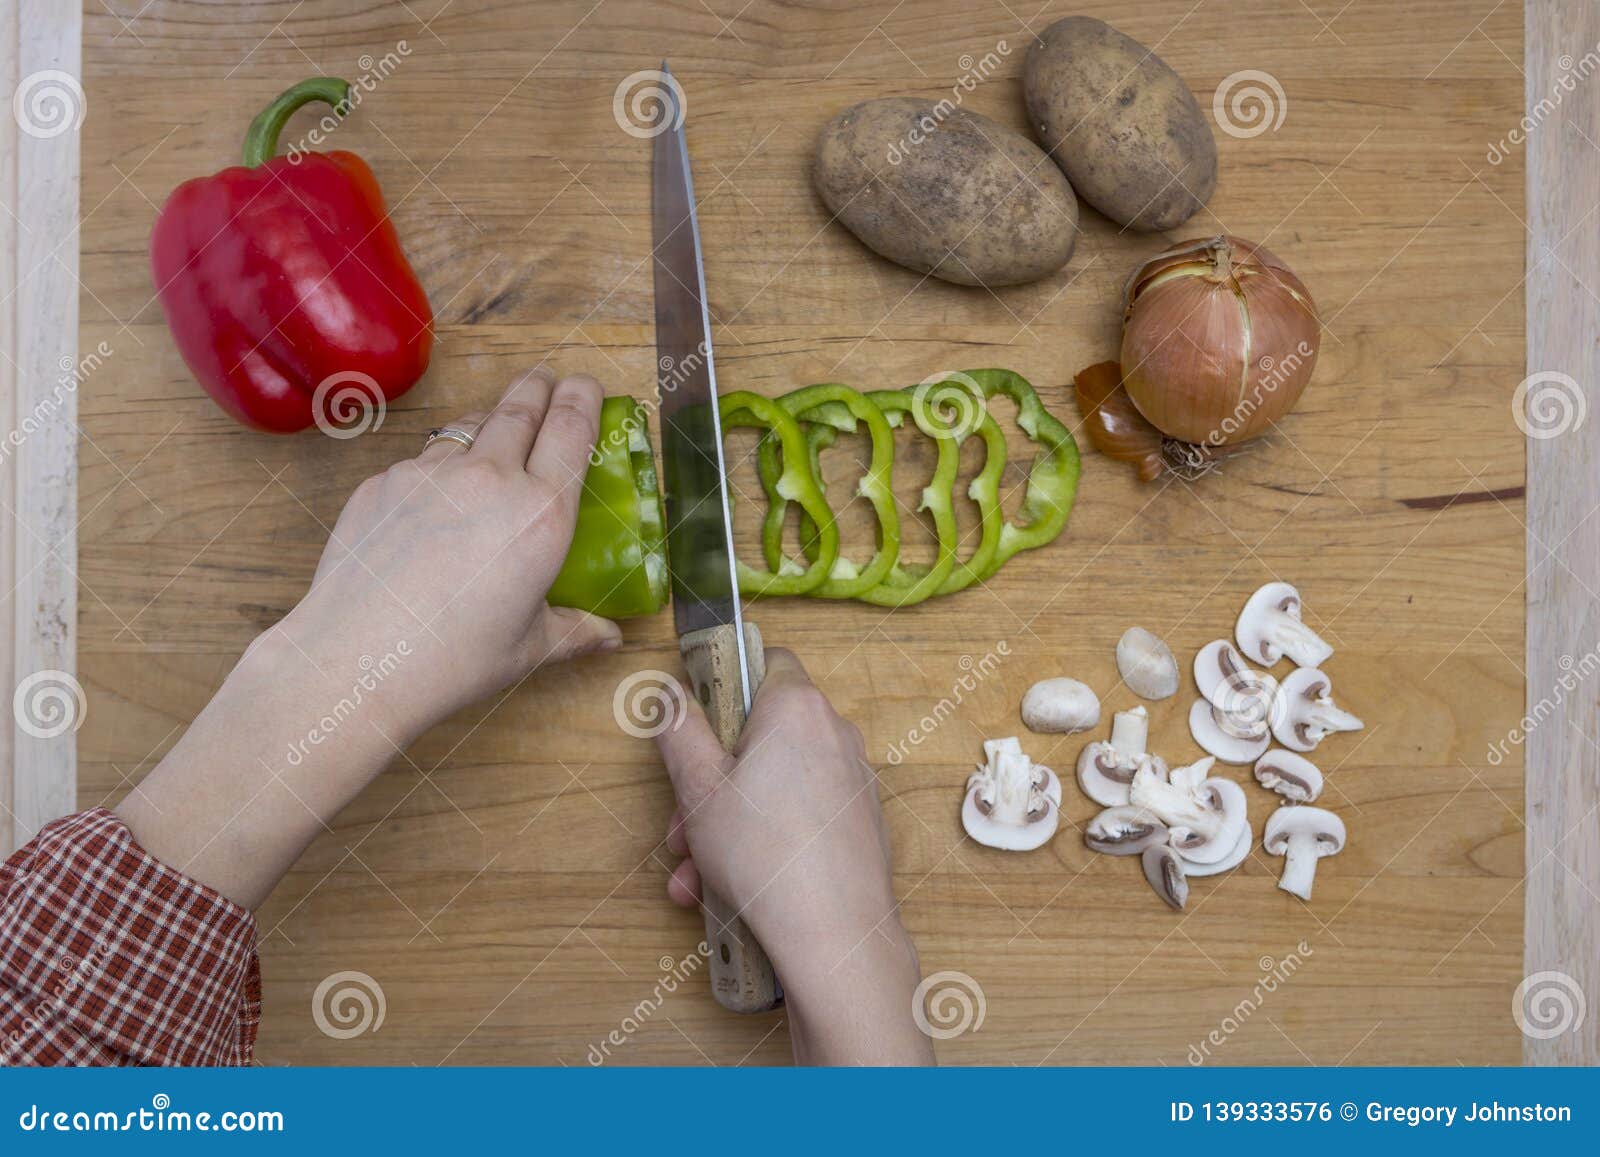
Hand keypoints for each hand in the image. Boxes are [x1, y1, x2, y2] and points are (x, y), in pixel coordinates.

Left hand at [118, 368, 621, 909]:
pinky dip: (437, 470)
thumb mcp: (528, 648)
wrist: (356, 660)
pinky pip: (421, 462)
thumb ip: (574, 630)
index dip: (582, 395)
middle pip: (520, 405)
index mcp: (542, 513)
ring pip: (467, 427)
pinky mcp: (383, 482)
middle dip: (538, 386)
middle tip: (545, 381)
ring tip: (490, 443)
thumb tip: (609, 637)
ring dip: (486, 425)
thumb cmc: (452, 660)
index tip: (586, 385)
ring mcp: (430, 473)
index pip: (571, 426)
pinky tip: (432, 508)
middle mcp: (490, 478)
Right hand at [654, 649, 932, 1064]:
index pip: (764, 661)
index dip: (724, 684)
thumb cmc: (764, 856)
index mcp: (797, 708)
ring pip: (773, 786)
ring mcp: (853, 780)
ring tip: (696, 876)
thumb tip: (668, 692)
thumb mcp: (697, 789)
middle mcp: (834, 734)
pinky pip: (800, 817)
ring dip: (726, 824)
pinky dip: (765, 842)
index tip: (695, 723)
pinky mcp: (859, 823)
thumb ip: (678, 730)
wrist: (835, 936)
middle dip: (710, 781)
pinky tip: (729, 889)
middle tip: (680, 827)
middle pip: (760, 737)